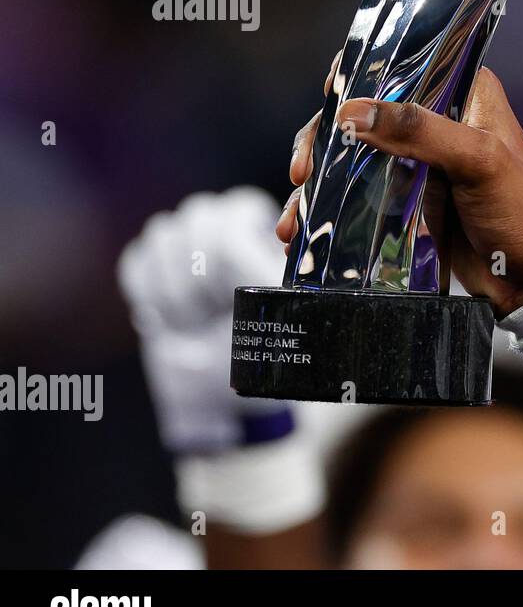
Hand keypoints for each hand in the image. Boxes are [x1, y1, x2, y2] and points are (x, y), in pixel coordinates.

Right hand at [117, 187, 287, 452]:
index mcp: (273, 238)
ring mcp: (190, 245)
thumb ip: (289, 292)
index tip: (229, 295)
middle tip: (206, 316)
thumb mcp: (288, 327)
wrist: (222, 397)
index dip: (228, 249)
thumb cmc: (266, 363)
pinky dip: (144, 291)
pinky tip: (165, 319)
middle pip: (199, 213)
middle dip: (197, 272)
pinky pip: (136, 258)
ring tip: (190, 323)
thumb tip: (301, 280)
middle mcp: (233, 231)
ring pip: (164, 230)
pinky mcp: (153, 268)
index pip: (240, 209)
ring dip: (170, 286)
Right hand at [279, 66, 522, 316]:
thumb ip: (420, 131)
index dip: (357, 75)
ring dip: (319, 185)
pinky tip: (303, 234)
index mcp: (465, 92)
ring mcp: (420, 163)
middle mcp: (439, 121)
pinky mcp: (408, 202)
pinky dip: (330, 212)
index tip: (328, 99)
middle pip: (363, 112)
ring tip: (295, 219)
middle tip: (301, 171)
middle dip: (324, 141)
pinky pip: (359, 196)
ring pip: (353, 157)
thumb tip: (353, 112)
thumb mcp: (478, 161)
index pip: (402, 63)